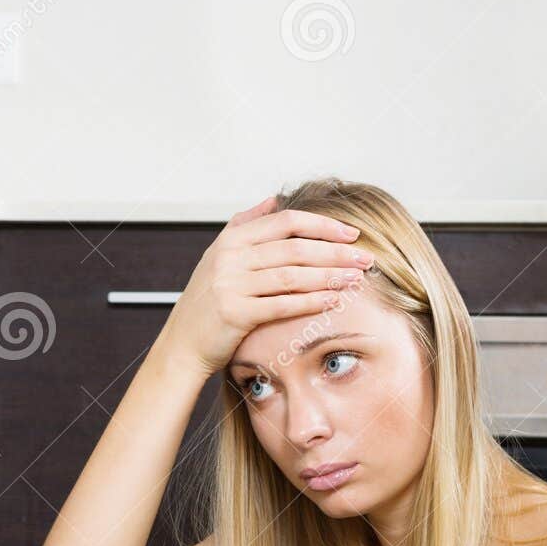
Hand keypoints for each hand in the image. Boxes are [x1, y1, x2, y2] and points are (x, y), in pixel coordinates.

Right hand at [159, 195, 372, 377]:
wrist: (181, 346)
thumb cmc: (206, 305)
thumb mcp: (219, 257)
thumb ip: (246, 225)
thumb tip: (274, 200)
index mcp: (232, 240)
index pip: (286, 222)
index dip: (322, 225)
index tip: (351, 233)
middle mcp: (231, 257)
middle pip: (295, 247)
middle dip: (335, 252)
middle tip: (365, 258)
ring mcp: (231, 284)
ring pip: (292, 274)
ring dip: (329, 276)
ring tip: (356, 279)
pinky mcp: (235, 313)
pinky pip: (282, 304)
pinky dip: (311, 302)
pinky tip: (334, 301)